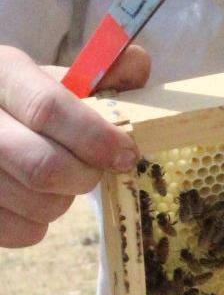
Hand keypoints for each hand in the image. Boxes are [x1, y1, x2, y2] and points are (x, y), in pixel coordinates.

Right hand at [0, 45, 149, 247]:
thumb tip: (138, 63)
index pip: (47, 108)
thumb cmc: (30, 100)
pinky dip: (39, 224)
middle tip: (97, 172)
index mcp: (3, 73)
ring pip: (33, 203)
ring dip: (64, 201)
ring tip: (64, 181)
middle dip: (85, 176)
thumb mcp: (60, 78)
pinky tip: (37, 201)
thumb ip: (105, 73)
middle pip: (42, 165)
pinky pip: (17, 232)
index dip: (95, 137)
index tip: (127, 155)